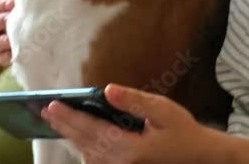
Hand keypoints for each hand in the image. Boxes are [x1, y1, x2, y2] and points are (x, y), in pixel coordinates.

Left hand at [40, 84, 221, 162]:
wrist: (202, 159)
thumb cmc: (185, 133)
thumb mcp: (164, 111)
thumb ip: (135, 101)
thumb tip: (108, 90)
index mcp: (131, 148)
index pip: (91, 130)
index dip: (70, 117)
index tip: (53, 106)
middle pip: (85, 144)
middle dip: (65, 126)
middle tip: (46, 111)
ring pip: (88, 156)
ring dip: (72, 138)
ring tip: (58, 122)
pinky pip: (98, 162)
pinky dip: (86, 150)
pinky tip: (80, 139)